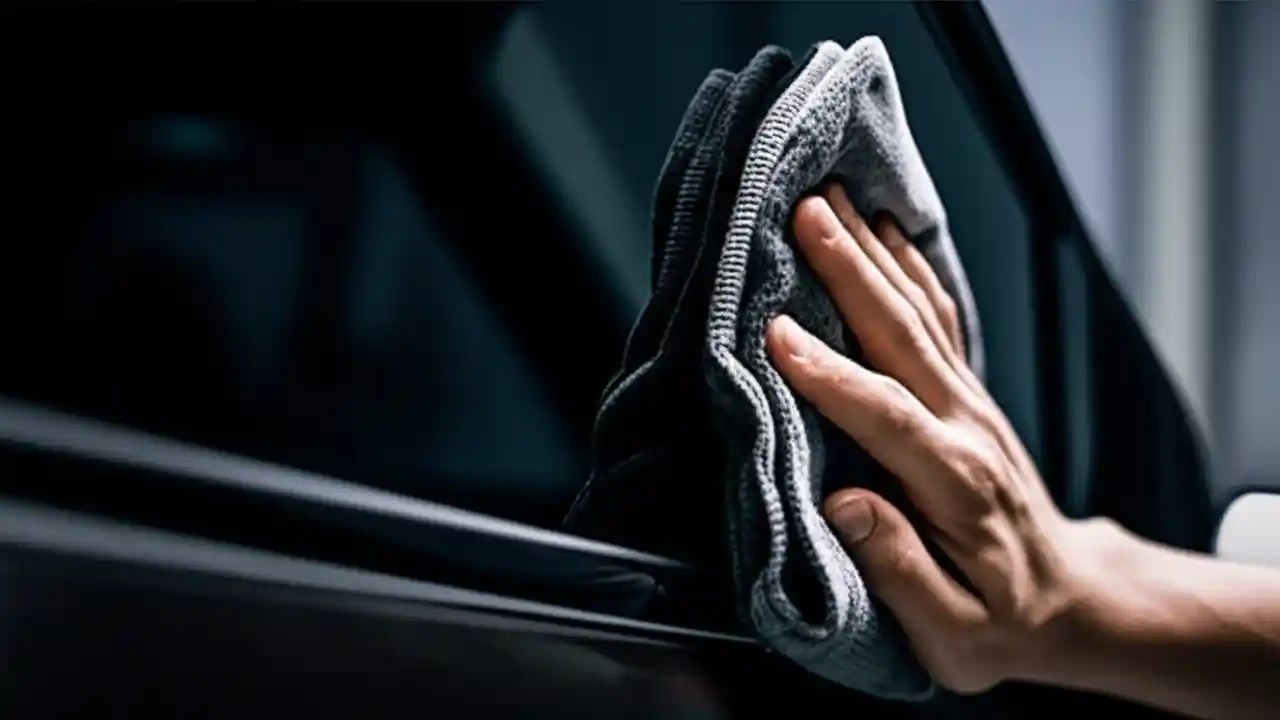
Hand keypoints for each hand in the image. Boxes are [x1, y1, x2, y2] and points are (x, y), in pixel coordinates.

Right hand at [766, 183, 1106, 693]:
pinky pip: (937, 317)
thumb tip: (843, 505)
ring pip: (918, 312)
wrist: (1071, 603)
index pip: (885, 416)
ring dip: (874, 252)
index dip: (829, 376)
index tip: (777, 333)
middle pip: (903, 335)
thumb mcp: (953, 634)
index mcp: (955, 485)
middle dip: (851, 270)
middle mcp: (966, 427)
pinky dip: (909, 268)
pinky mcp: (967, 395)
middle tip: (807, 210)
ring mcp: (971, 404)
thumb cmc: (1002, 625)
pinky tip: (884, 232)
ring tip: (836, 197)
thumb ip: (899, 569)